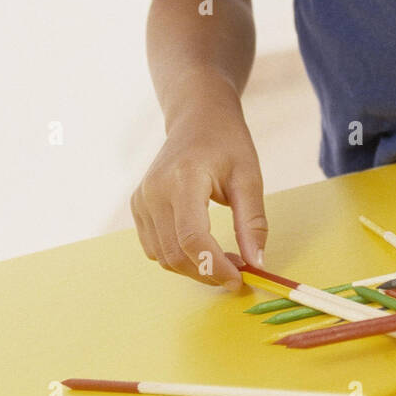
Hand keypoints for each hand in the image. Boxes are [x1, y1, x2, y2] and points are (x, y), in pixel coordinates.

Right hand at [130, 92, 266, 287]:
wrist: (197, 117)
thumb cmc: (226, 142)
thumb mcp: (249, 177)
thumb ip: (252, 222)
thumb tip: (258, 263)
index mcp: (184, 179)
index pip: (192, 237)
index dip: (214, 266)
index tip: (239, 279)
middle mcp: (154, 191)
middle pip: (175, 253)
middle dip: (207, 272)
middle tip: (238, 271)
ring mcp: (141, 199)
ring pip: (163, 256)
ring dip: (194, 268)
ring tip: (224, 258)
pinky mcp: (138, 206)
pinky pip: (155, 247)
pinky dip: (179, 257)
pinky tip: (203, 247)